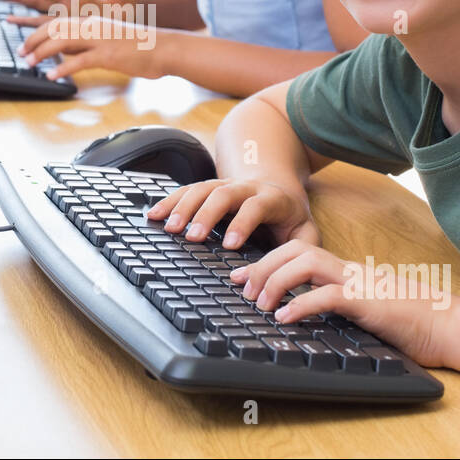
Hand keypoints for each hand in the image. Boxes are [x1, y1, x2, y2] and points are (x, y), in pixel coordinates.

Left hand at [17, 16, 161, 79]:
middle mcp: (93, 27)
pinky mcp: (107, 55)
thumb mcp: (109, 41)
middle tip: (21, 53)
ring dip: (42, 51)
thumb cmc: (139, 47)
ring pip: (62, 41)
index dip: (39, 32)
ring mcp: (100, 40)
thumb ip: (88, 45)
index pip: (58, 22)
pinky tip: (52, 75)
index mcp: (93, 22)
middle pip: (54, 28)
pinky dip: (62, 68)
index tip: (27, 43)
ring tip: (30, 62)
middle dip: (33, 40)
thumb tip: (68, 54)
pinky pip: (79, 61)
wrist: (164, 48)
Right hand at [146, 178, 317, 249]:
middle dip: (206, 214)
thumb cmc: (289, 217)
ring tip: (169, 228)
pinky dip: (169, 201)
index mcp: (271, 199)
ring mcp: (225, 185)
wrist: (276, 184)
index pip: (256, 206)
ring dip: (184, 207)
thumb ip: (302, 250)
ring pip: (202, 188)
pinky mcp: (209, 187)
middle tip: (192, 236)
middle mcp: (246, 188)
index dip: (243, 223)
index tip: (229, 245)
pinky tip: (154, 214)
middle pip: (223, 193)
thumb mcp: (305, 232)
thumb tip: (285, 274)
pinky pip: (187, 190)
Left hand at [228, 240, 455, 367]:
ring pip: (306, 262)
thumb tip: (300, 314)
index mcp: (344, 271)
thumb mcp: (361, 310)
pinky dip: (302, 304)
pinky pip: (329, 296)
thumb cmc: (407, 323)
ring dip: (276, 279)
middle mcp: (347, 270)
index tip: (239, 277)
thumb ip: (335, 305)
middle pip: (295, 249)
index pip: (297, 252)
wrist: (448, 327)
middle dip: (262, 265)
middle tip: (242, 289)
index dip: (264, 261)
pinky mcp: (368, 302)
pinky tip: (284, 318)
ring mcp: (358, 282)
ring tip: (260, 302)